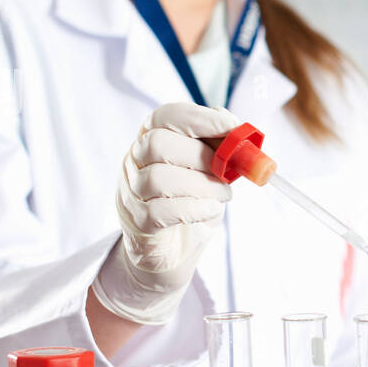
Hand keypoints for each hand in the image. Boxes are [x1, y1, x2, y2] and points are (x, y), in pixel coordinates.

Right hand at [92, 103, 241, 323]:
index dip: (199, 118)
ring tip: (223, 194)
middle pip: (157, 143)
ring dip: (202, 186)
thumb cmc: (192, 202)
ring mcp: (130, 192)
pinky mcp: (137, 222)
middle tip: (225, 172)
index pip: (165, 116)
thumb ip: (221, 148)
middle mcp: (133, 161)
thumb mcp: (210, 171)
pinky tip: (210, 210)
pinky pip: (160, 211)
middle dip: (200, 156)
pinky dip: (194, 209)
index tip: (231, 126)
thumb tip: (237, 131)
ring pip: (158, 178)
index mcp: (151, 138)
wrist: (174, 251)